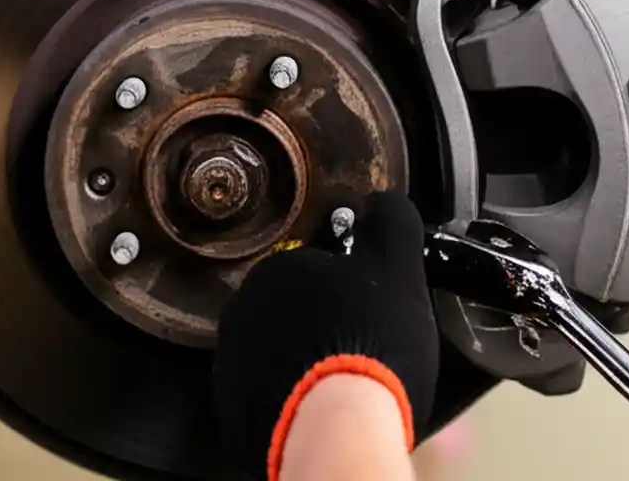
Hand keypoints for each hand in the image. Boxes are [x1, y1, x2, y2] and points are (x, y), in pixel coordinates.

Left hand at [213, 193, 437, 479]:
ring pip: (277, 353)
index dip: (348, 290)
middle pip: (291, 311)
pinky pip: (267, 394)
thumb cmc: (369, 341)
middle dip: (321, 324)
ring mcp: (232, 362)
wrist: (333, 428)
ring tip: (340, 385)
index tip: (370, 313)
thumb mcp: (396, 266)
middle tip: (359, 349)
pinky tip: (317, 408)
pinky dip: (289, 398)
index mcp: (277, 269)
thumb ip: (389, 223)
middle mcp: (242, 310)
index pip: (314, 268)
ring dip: (303, 361)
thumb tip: (381, 201)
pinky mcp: (232, 410)